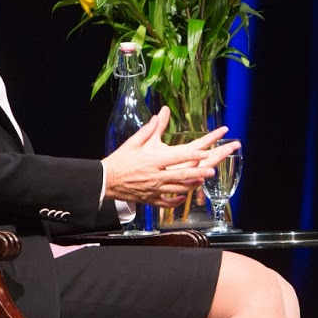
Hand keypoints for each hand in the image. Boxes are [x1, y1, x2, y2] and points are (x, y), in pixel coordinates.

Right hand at [101, 107, 241, 206]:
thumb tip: (159, 115)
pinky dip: (176, 200)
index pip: (177, 157)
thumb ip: (148, 130)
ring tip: (203, 181)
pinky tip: (183, 197)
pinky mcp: (150, 199)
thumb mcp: (132, 143)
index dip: (193, 155)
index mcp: (152, 161)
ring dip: (192, 185)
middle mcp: (155, 176)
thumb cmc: (119, 160)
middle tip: (212, 170)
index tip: (205, 153)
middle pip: (182, 175)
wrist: (105, 181)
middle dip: (199, 172)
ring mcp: (153, 189)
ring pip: (177, 189)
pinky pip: (166, 202)